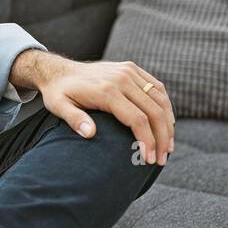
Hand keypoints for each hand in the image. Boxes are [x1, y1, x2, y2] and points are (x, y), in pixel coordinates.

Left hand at [36, 58, 175, 164]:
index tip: (149, 159)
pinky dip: (165, 105)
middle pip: (154, 111)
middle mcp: (121, 78)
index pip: (137, 119)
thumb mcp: (58, 107)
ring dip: (168, 123)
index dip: (147, 141)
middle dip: (162, 138)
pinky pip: (156, 86)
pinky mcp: (131, 68)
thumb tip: (90, 134)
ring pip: (159, 99)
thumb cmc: (59, 93)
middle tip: (162, 159)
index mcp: (106, 90)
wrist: (59, 71)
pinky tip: (167, 122)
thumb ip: (74, 120)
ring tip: (168, 146)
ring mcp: (128, 71)